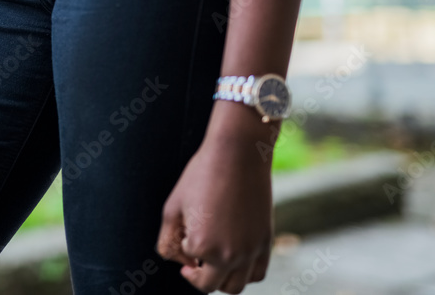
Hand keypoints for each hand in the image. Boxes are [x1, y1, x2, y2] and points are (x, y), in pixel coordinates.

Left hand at [156, 106, 275, 292]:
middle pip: (210, 286)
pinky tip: (235, 254)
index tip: (184, 238)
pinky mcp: (266, 242)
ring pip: (236, 286)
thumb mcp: (173, 207)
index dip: (183, 256)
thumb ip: (168, 241)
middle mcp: (228, 255)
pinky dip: (245, 272)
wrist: (238, 153)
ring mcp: (251, 251)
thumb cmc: (201, 175)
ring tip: (215, 257)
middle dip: (199, 274)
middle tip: (195, 256)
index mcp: (202, 247)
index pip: (189, 271)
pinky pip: (257, 273)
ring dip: (222, 278)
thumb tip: (180, 259)